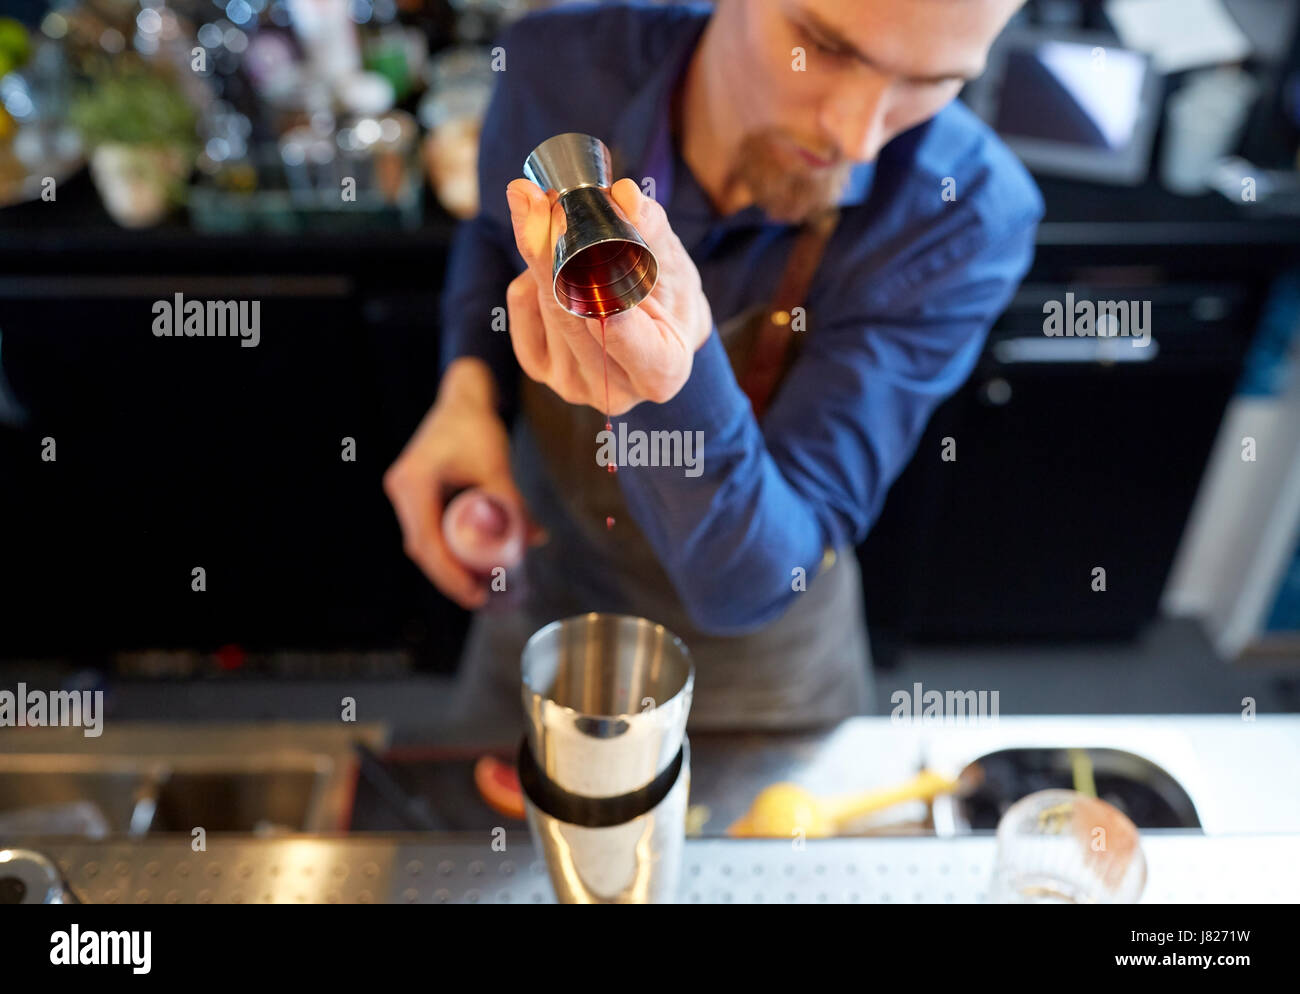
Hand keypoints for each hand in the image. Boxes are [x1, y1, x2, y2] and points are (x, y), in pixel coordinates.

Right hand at [383, 358, 542, 608]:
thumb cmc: (477, 427)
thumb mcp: (496, 466)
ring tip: (480, 588)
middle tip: (481, 598)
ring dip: (448, 566)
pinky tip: (472, 563)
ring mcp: (406, 493)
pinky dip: (449, 548)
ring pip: (423, 542)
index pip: (426, 542)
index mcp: (413, 483)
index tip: (474, 594)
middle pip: (422, 548)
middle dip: (450, 577)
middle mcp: (402, 490)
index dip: (449, 574)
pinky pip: (429, 529)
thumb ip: (512, 503)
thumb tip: (534, 539)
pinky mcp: (416, 494)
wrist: (463, 398)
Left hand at [504, 176, 712, 414]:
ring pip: (544, 305)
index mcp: (662, 372)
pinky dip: (530, 275)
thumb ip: (652, 231)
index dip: (616, 315)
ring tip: (551, 210)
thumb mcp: (675, 262)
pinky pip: (521, 307)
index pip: (637, 347)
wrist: (653, 330)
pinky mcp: (539, 368)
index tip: (596, 269)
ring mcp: (572, 384)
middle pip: (573, 316)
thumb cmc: (670, 297)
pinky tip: (550, 260)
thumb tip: (624, 194)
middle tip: (538, 198)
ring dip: (540, 251)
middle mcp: (614, 390)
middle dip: (551, 251)